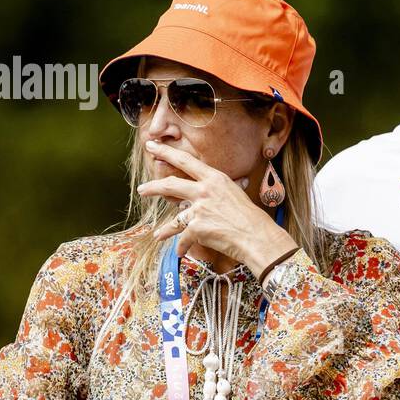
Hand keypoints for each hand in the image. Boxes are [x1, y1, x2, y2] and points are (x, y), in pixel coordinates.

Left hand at [137, 140, 295, 268]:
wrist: (257, 237)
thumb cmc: (250, 217)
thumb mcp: (235, 194)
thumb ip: (219, 190)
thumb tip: (214, 186)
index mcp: (215, 178)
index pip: (185, 161)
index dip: (166, 153)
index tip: (152, 147)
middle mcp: (205, 190)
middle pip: (170, 184)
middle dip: (152, 187)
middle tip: (142, 189)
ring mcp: (200, 209)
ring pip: (174, 218)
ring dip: (164, 229)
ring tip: (158, 234)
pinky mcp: (197, 228)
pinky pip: (183, 238)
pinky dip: (182, 247)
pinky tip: (179, 252)